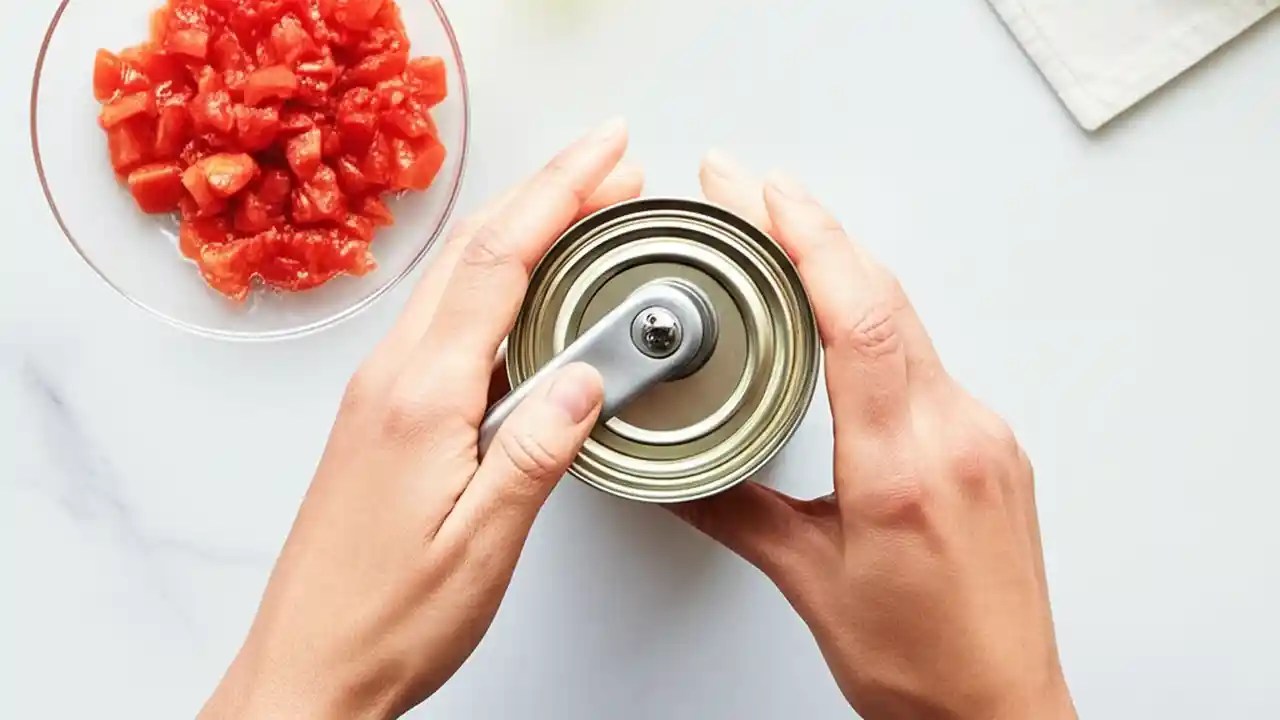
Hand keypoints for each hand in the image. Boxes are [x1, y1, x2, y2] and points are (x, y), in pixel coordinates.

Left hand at [200, 119, 641, 719]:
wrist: (308, 667)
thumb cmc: (386, 620)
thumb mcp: (483, 543)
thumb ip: (538, 449)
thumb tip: (589, 375)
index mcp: (421, 399)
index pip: (499, 264)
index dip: (559, 195)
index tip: (607, 155)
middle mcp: (391, 379)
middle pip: (473, 250)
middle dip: (546, 192)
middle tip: (610, 165)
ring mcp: (380, 392)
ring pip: (455, 278)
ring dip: (520, 230)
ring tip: (581, 212)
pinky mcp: (381, 414)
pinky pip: (443, 319)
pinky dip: (494, 280)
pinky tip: (523, 293)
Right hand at [676, 151, 1075, 719]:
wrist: (1002, 711)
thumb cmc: (926, 668)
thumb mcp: (810, 584)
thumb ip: (739, 514)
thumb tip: (682, 478)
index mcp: (904, 468)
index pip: (858, 320)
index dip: (812, 242)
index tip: (767, 194)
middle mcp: (956, 437)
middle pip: (884, 298)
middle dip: (814, 230)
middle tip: (751, 190)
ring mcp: (983, 436)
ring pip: (907, 320)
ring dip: (844, 268)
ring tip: (783, 237)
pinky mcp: (990, 447)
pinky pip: (925, 357)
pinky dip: (873, 317)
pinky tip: (841, 313)